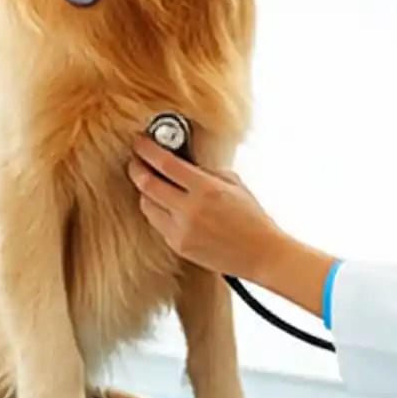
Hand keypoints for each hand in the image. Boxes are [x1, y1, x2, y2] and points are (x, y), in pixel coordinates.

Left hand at [128, 136, 282, 281]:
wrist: (261, 254)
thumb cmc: (252, 218)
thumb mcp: (234, 183)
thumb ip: (206, 172)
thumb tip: (183, 162)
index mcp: (206, 189)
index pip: (165, 164)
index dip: (147, 150)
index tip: (140, 143)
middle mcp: (190, 210)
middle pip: (147, 184)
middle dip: (136, 169)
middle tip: (135, 161)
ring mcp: (182, 231)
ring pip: (147, 205)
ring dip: (145, 191)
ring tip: (149, 182)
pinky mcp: (178, 246)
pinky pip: (157, 223)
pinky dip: (157, 211)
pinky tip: (164, 205)